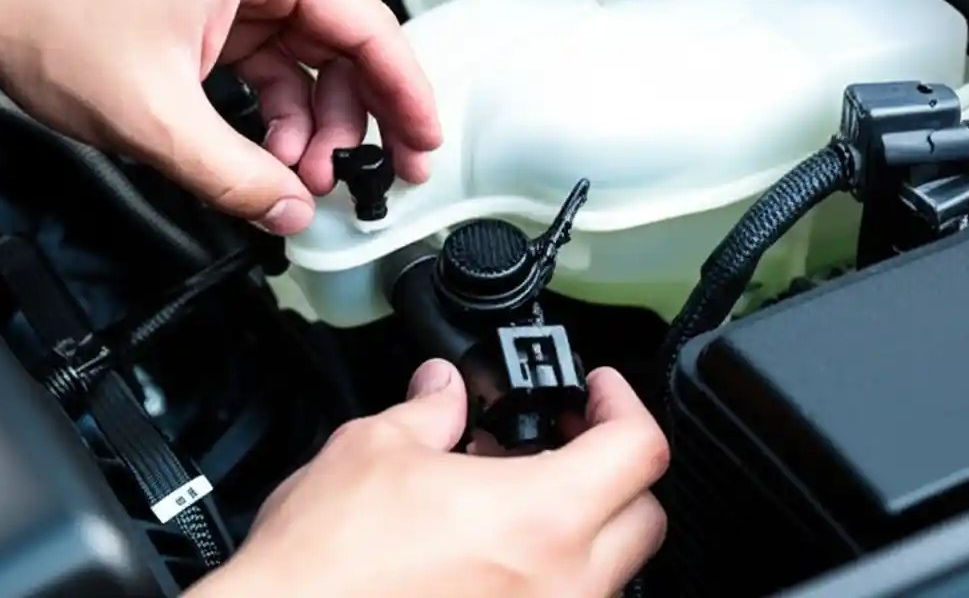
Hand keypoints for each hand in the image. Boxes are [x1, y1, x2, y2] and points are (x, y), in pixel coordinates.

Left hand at [0, 0, 442, 233]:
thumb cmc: (43, 13)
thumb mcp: (152, 116)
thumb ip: (234, 174)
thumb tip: (288, 211)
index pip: (366, 24)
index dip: (405, 93)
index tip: (425, 142)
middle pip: (343, 41)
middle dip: (356, 119)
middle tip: (373, 177)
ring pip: (306, 57)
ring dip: (311, 123)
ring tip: (301, 179)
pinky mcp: (208, 2)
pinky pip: (268, 60)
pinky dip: (274, 109)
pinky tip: (268, 154)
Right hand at [193, 359, 668, 597]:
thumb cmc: (324, 569)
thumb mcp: (371, 451)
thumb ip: (427, 411)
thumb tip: (442, 390)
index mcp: (541, 518)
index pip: (639, 449)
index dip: (622, 403)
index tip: (596, 391)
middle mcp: (563, 585)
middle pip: (644, 518)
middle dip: (614, 468)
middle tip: (567, 440)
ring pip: (609, 573)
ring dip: (581, 527)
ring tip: (517, 498)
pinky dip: (548, 574)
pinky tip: (492, 553)